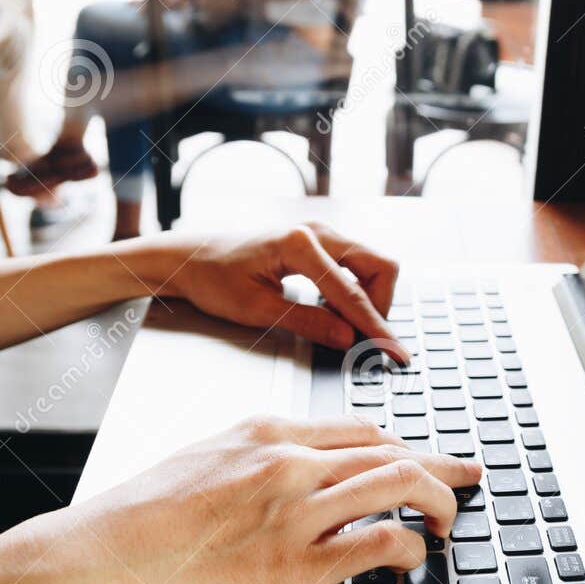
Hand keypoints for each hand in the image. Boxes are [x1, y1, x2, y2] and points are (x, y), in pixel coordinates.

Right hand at [59, 415, 480, 583]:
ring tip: (447, 524)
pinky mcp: (294, 565)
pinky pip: (380, 542)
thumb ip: (257, 464)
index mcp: (266, 434)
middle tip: (467, 481)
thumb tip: (295, 479)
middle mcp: (289, 462)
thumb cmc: (136, 519)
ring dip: (438, 503)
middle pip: (393, 450)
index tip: (428, 458)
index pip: (360, 430)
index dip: (405, 445)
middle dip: (441, 467)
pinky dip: (410, 547)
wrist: (96, 558)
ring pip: (400, 484)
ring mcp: (295, 511)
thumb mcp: (203, 462)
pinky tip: (413, 557)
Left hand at [163, 222, 407, 360]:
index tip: (394, 353)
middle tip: (363, 338)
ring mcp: (321, 232)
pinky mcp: (320, 240)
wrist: (190, 258)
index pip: (353, 294)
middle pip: (380, 266)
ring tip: (346, 325)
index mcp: (300, 244)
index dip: (376, 328)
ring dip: (370, 297)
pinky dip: (357, 289)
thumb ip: (307, 323)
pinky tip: (335, 309)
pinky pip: (356, 264)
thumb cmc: (213, 279)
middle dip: (380, 306)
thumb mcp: (256, 310)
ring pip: (372, 264)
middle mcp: (317, 231)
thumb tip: (348, 339)